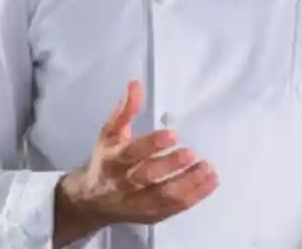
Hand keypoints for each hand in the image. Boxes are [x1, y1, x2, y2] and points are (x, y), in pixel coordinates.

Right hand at [53, 81, 218, 244]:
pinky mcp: (151, 216)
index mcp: (112, 160)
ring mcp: (137, 203)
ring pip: (164, 196)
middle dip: (170, 166)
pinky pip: (174, 208)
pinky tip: (209, 183)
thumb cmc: (105, 161)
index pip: (131, 153)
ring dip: (188, 184)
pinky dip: (194, 196)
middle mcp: (123, 184)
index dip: (151, 144)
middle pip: (147, 176)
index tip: (172, 134)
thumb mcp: (109, 134)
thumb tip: (136, 85)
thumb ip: (125, 110)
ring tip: (208, 170)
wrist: (92, 201)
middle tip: (192, 153)